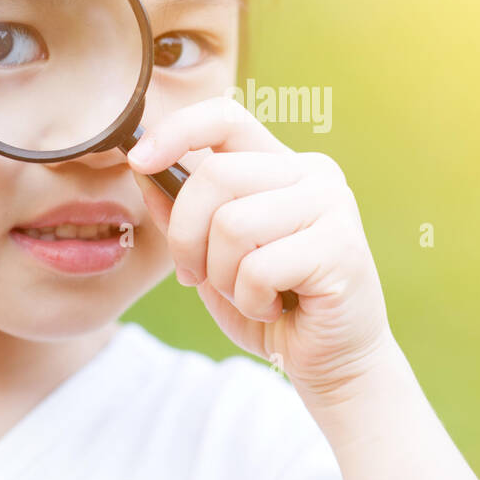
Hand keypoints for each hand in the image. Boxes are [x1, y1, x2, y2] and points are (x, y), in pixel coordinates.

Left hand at [127, 97, 392, 400]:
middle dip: (185, 235)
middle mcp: (312, 173)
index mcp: (281, 166)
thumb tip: (142, 171)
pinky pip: (260, 267)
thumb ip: (183, 215)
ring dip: (222, 275)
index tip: (138, 163)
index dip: (177, 130)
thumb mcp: (211, 259)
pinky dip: (251, 300)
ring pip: (233, 223)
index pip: (226, 117)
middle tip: (193, 276)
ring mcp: (332, 205)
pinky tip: (274, 309)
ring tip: (248, 295)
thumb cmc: (272, 306)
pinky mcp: (341, 247)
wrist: (333, 362)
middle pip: (216, 174)